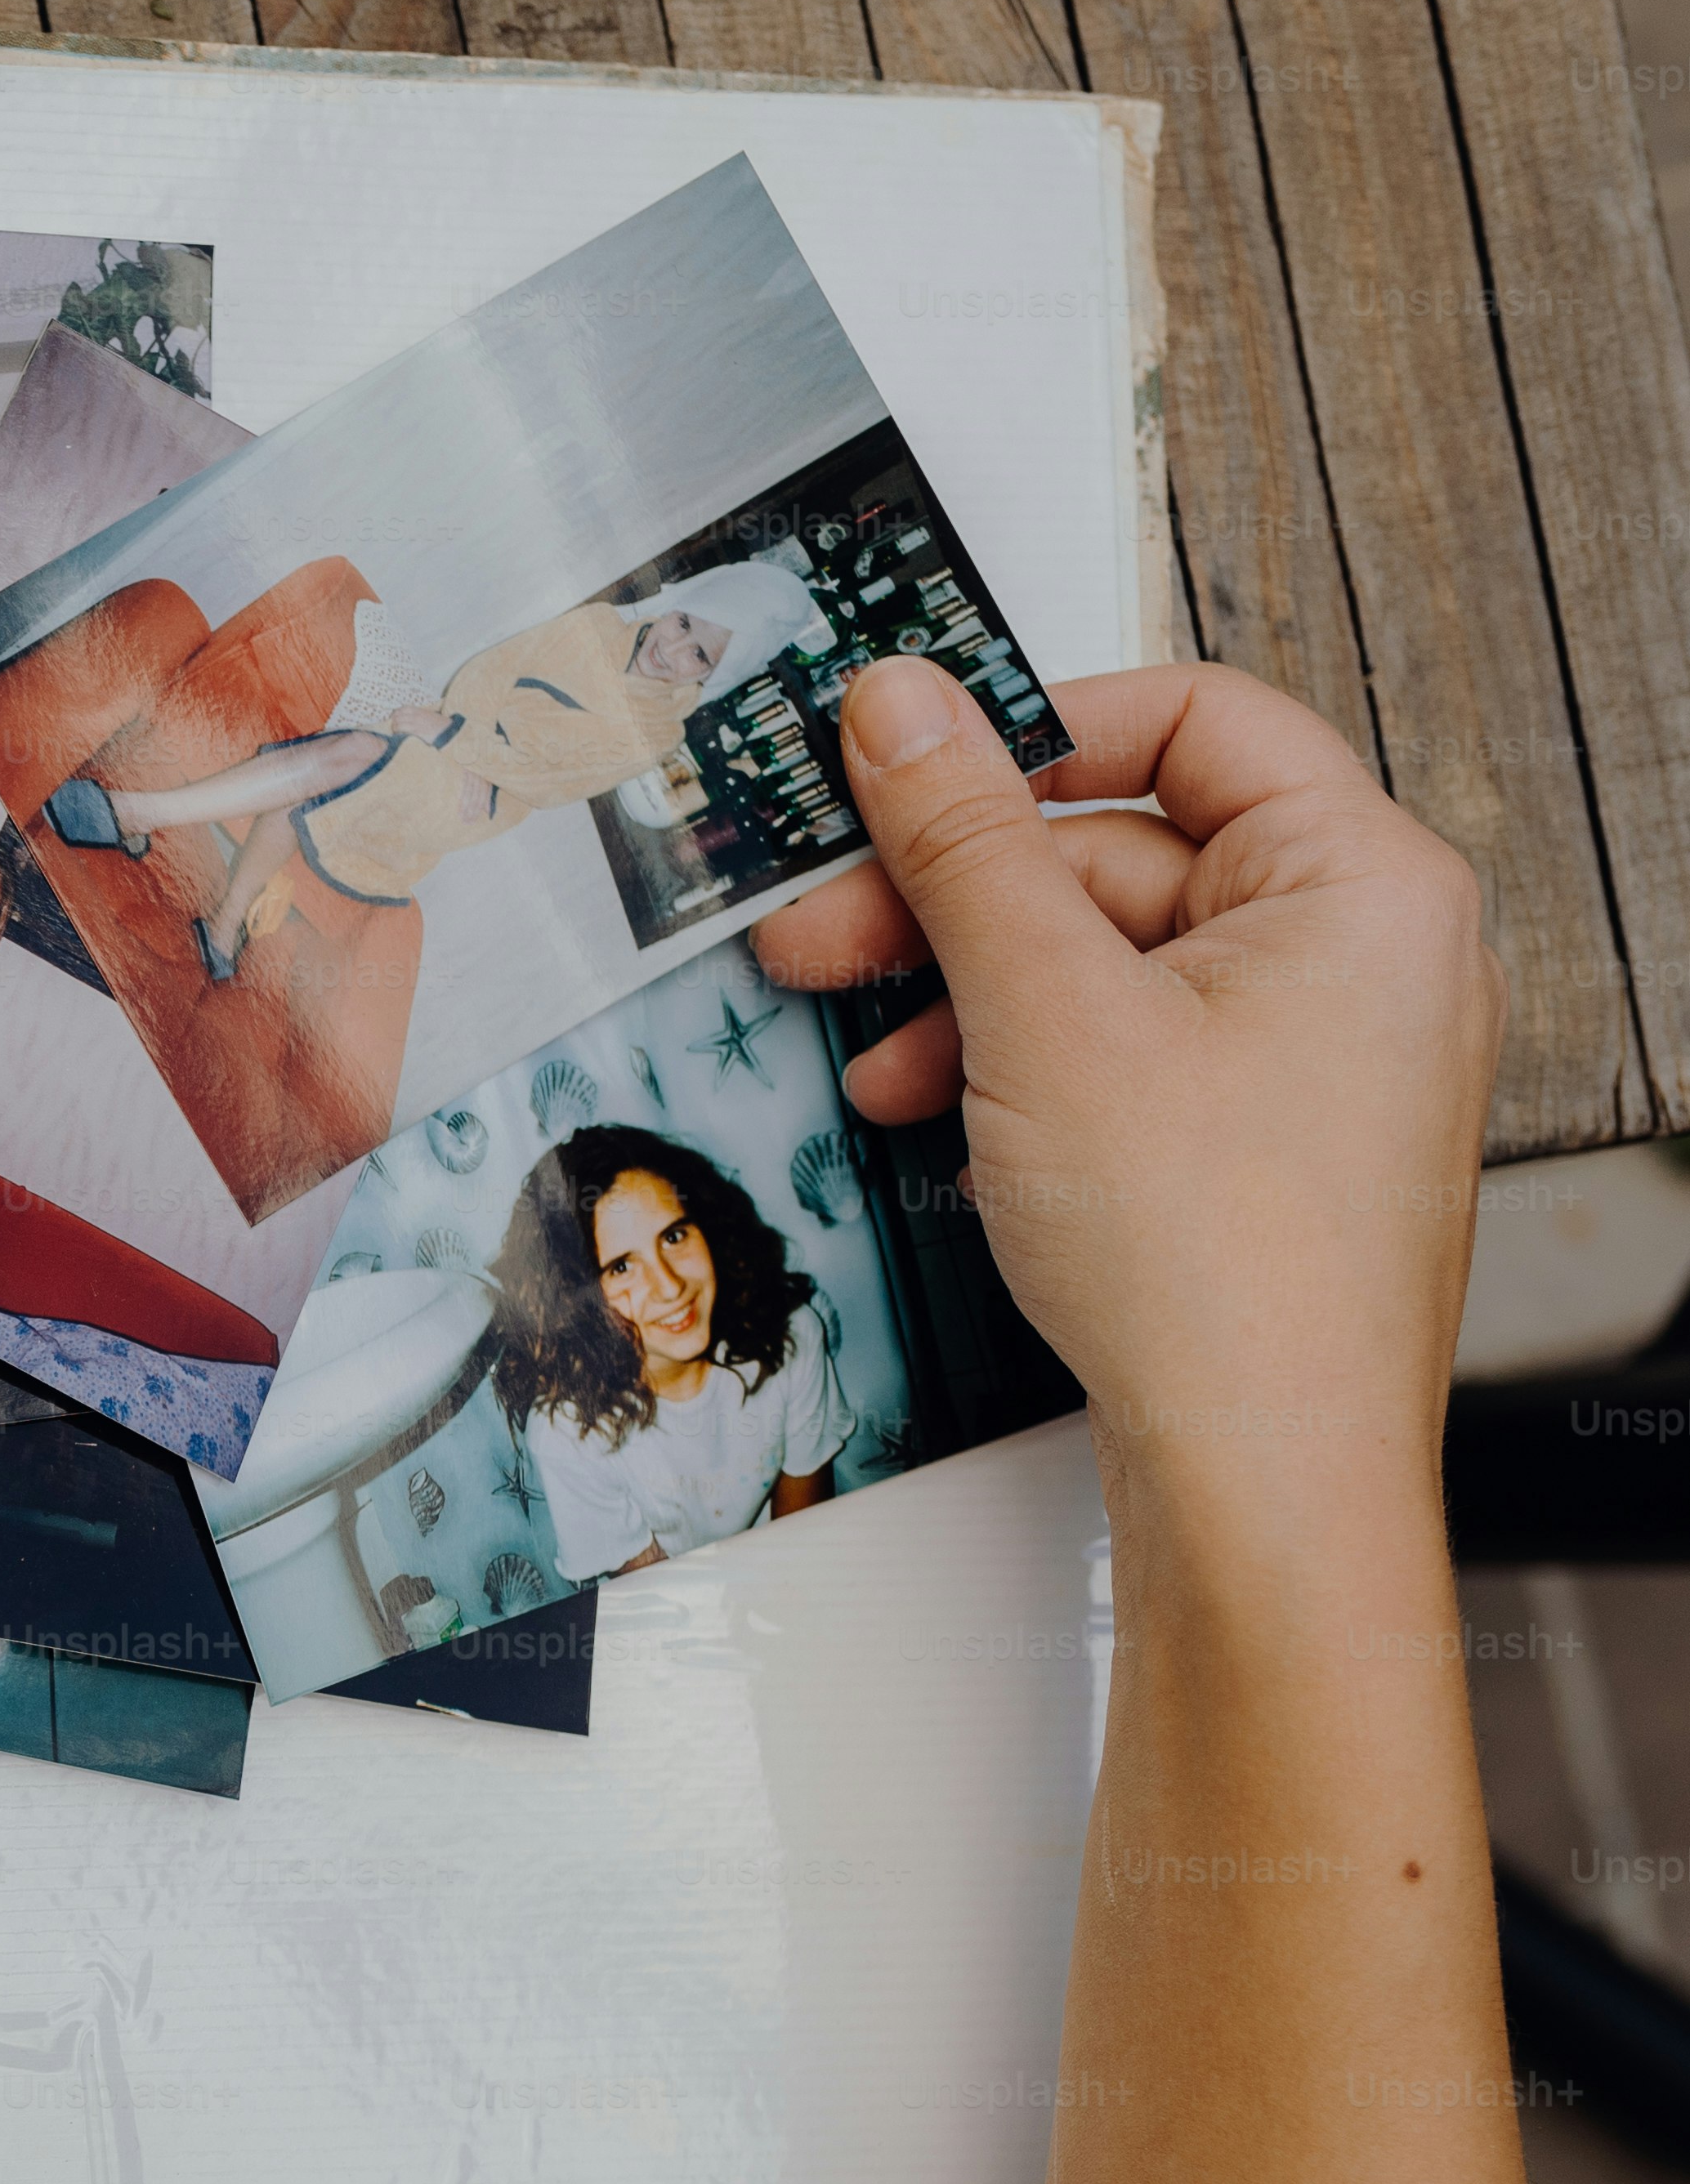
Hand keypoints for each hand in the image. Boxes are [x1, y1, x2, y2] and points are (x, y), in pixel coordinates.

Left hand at [388, 703, 446, 740]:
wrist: (449, 731)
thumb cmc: (440, 725)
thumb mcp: (430, 716)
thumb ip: (420, 715)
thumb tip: (410, 719)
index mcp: (419, 710)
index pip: (402, 709)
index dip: (396, 715)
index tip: (395, 720)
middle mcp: (416, 715)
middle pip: (397, 716)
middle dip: (394, 723)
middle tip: (395, 729)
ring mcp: (416, 723)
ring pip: (398, 724)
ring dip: (395, 729)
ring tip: (397, 734)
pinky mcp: (418, 731)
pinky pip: (403, 730)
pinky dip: (399, 733)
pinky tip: (401, 737)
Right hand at [751, 659, 1499, 1488]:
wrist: (1262, 1480)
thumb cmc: (1219, 1265)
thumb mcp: (1046, 1011)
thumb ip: (962, 841)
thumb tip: (901, 703)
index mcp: (1362, 883)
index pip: (1195, 719)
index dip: (1037, 729)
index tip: (909, 766)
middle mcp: (1362, 952)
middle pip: (1124, 848)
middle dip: (956, 892)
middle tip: (822, 925)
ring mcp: (1314, 1050)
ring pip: (1104, 956)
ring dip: (964, 988)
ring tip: (866, 1048)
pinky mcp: (1258, 1135)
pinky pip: (1120, 1044)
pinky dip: (1016, 1061)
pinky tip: (931, 1109)